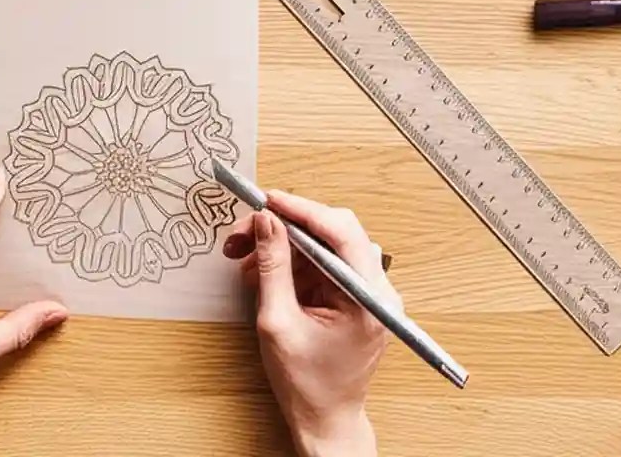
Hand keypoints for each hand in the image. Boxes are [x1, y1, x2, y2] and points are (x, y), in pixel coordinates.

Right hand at [222, 191, 401, 456]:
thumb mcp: (277, 322)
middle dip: (284, 228)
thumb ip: (272, 267)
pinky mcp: (354, 296)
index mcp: (368, 298)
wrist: (325, 420)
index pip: (341, 231)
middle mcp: (377, 290)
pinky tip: (263, 274)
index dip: (301, 209)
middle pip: (332, 233)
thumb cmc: (307, 385)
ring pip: (324, 246)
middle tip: (244, 232)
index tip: (266, 200)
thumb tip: (265, 223)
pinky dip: (292, 265)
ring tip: (245, 260)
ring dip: (283, 248)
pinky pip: (322, 265)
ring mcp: (367, 293)